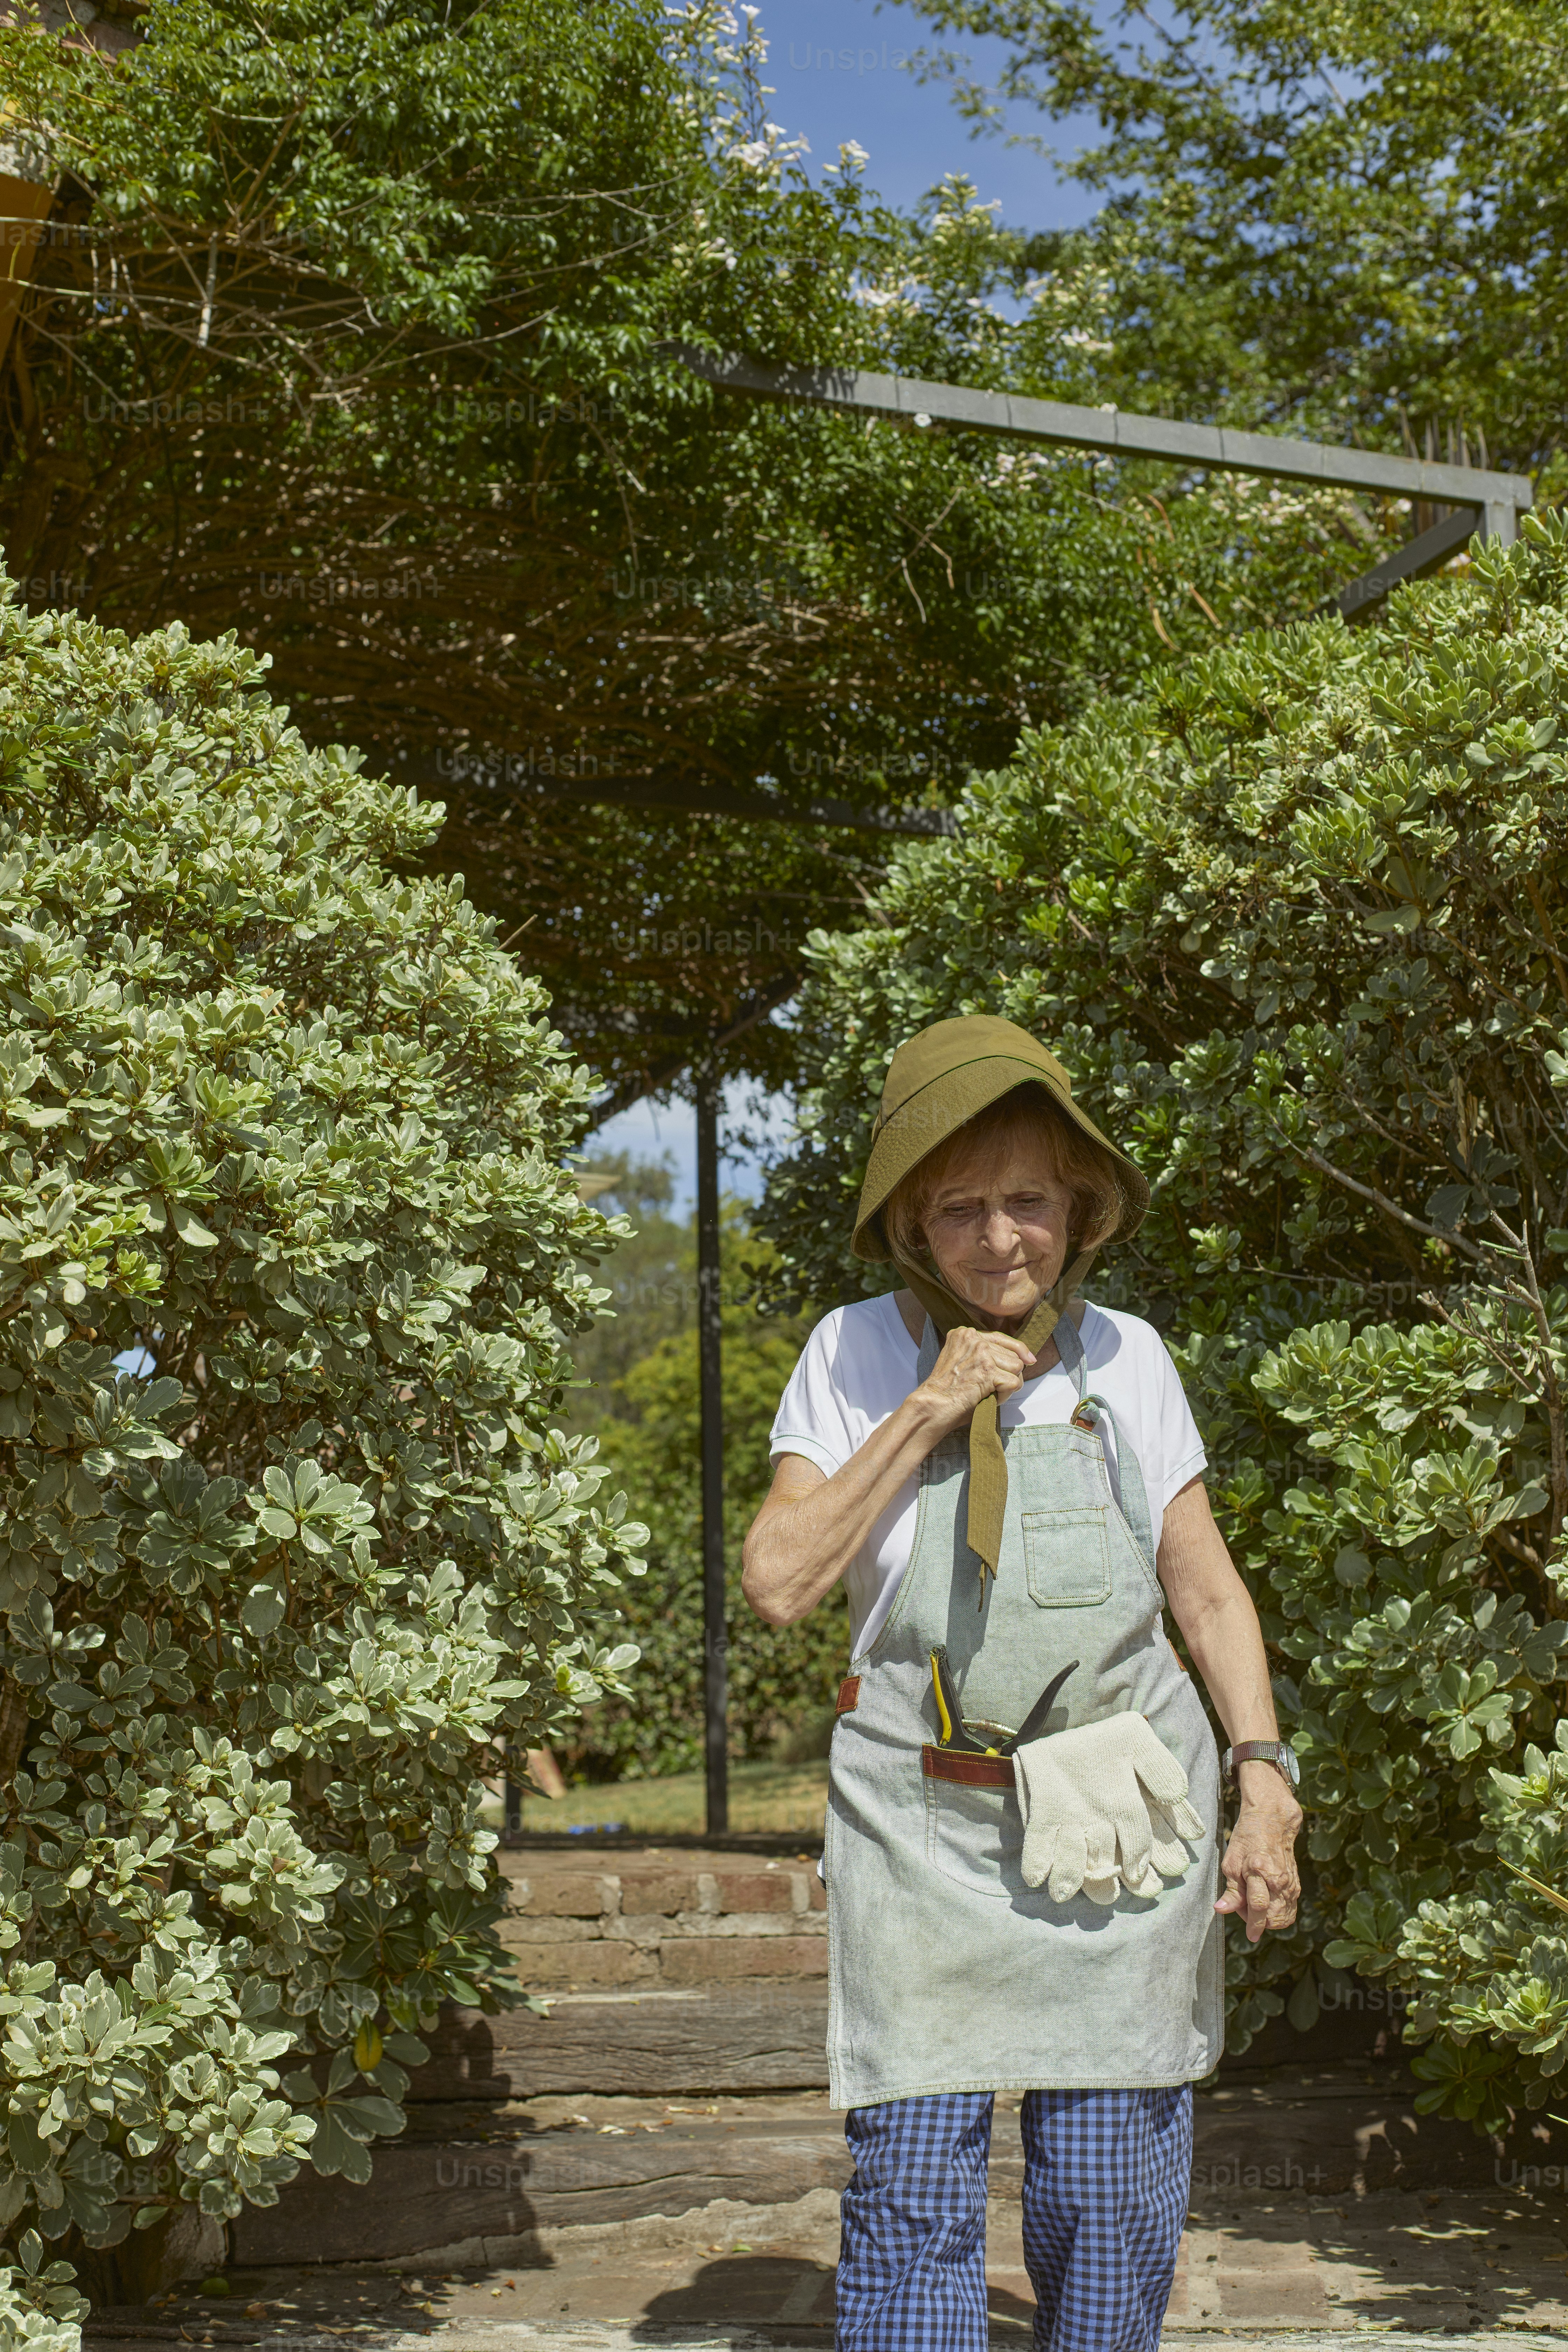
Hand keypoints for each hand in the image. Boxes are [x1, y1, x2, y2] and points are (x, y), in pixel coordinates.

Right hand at [913, 1325, 1034, 1438]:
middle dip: (1008, 1374)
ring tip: (988, 1392)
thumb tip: (1019, 1358)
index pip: (1002, 1337)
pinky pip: (1014, 1383)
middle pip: (1012, 1355)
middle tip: (990, 1388)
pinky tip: (989, 1398)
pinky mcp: (989, 1371)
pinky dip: (1005, 1396)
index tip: (1029, 1359)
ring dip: (1007, 1385)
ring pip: (1016, 1368)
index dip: (1018, 1350)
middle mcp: (974, 1338)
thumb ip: (982, 1354)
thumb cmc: (947, 1390)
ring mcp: (982, 1353)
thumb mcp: (962, 1360)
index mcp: (965, 1334)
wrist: (934, 1405)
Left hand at [1215, 1770, 1301, 1942]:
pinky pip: (1290, 1910)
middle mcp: (1278, 1879)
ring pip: (1284, 1917)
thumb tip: (1221, 1910)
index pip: (1258, 1906)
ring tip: (1254, 1903)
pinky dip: (1279, 1914)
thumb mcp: (1230, 1862)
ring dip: (1268, 1919)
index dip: (1253, 1924)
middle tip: (1244, 1906)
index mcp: (1259, 1871)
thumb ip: (1230, 1890)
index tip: (1250, 1936)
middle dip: (1257, 1921)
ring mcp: (1291, 1884)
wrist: (1272, 1822)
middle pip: (1273, 1917)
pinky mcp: (1296, 1886)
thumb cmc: (1247, 1840)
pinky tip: (1267, 1902)